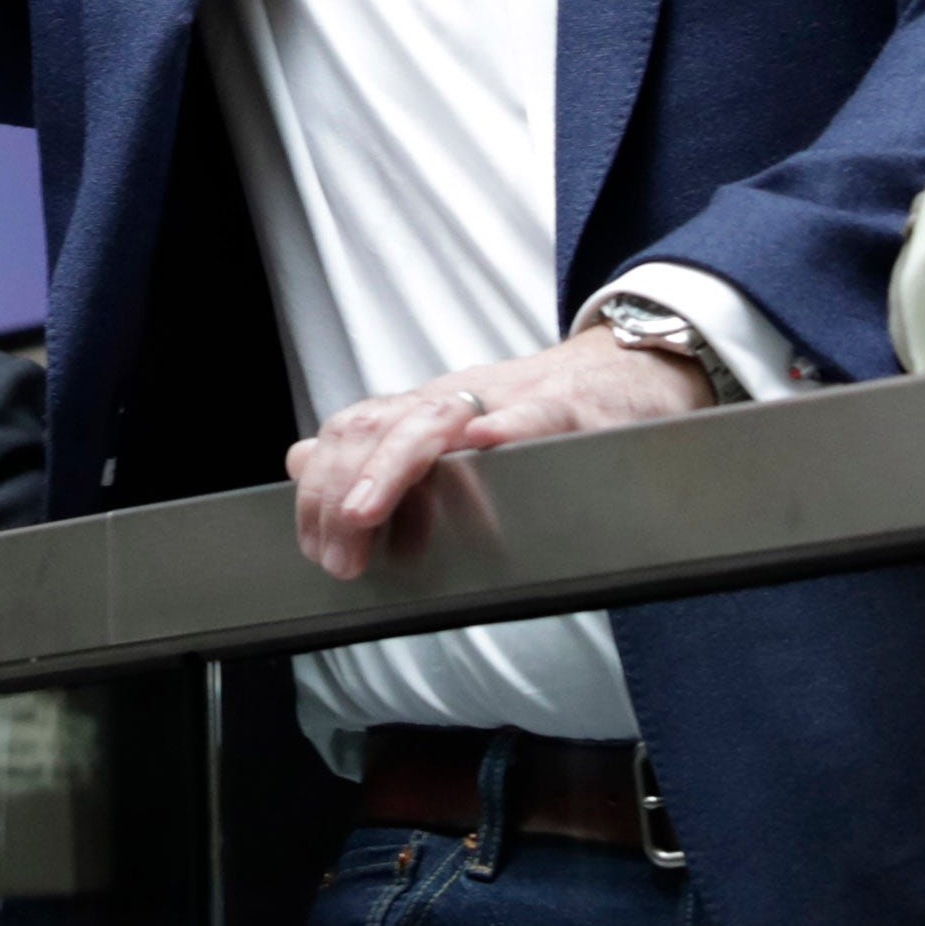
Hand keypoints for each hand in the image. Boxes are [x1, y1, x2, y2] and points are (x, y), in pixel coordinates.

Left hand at [283, 328, 711, 583]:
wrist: (626, 370)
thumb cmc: (537, 410)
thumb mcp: (445, 426)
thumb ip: (373, 448)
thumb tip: (298, 459)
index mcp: (423, 413)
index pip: (347, 437)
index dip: (318, 489)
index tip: (315, 546)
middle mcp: (453, 402)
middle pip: (375, 429)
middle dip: (342, 493)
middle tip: (339, 555)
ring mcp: (507, 403)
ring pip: (434, 421)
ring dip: (390, 467)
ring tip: (365, 511)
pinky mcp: (568, 410)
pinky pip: (532, 415)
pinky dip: (504, 428)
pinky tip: (481, 446)